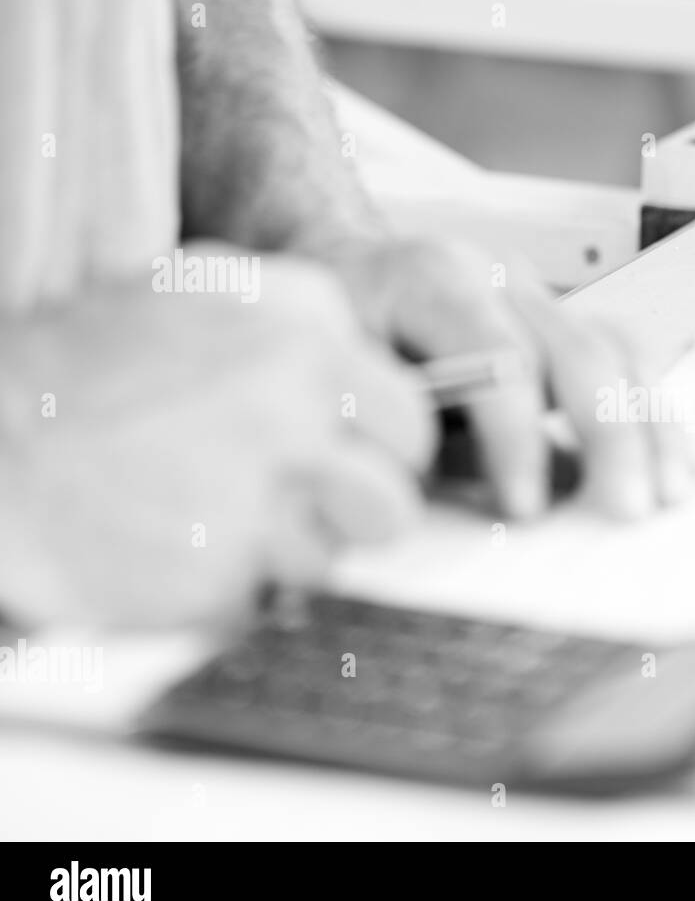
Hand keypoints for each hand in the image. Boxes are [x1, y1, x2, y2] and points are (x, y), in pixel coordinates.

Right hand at [0, 246, 432, 627]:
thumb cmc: (79, 368)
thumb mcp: (196, 300)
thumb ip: (298, 340)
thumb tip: (378, 395)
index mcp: (304, 321)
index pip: (410, 417)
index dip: (376, 452)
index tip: (338, 458)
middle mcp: (297, 401)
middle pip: (394, 501)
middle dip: (349, 516)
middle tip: (287, 505)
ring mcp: (259, 490)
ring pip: (327, 561)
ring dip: (276, 554)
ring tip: (193, 511)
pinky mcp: (216, 572)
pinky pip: (255, 600)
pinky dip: (216, 588)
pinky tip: (161, 540)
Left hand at [319, 236, 694, 519]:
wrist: (345, 262)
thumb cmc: (331, 331)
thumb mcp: (328, 371)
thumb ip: (378, 432)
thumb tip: (424, 505)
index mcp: (432, 279)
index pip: (498, 358)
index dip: (517, 439)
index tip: (523, 512)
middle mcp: (500, 276)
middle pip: (579, 351)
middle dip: (610, 436)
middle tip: (626, 510)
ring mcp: (540, 294)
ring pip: (618, 351)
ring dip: (651, 427)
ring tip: (671, 494)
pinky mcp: (564, 321)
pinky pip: (625, 360)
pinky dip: (654, 414)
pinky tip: (676, 464)